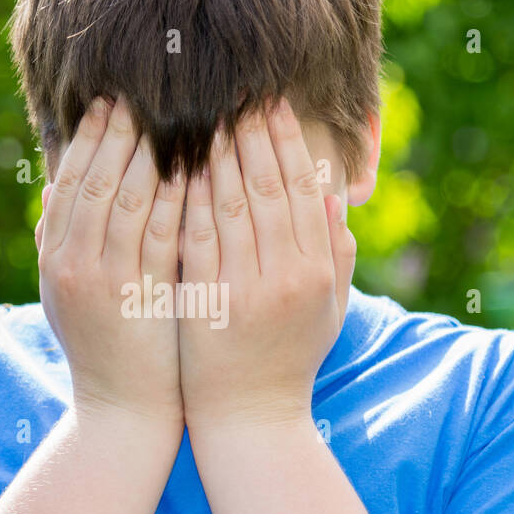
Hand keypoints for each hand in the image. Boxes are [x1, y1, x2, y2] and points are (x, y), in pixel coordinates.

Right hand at [36, 95, 185, 428]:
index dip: (90, 138)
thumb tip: (50, 190)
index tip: (110, 101)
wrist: (122, 411)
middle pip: (97, 181)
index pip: (72, 181)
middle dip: (120, 132)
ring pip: (129, 201)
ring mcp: (110, 281)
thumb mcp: (66, 295)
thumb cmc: (101, 348)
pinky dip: (177, 199)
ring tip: (175, 114)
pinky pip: (162, 236)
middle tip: (142, 91)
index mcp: (56, 258)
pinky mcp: (146, 298)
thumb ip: (57, 243)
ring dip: (152, 152)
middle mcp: (75, 265)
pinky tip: (194, 168)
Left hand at [178, 98, 356, 430]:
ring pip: (232, 206)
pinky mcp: (206, 304)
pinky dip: (189, 200)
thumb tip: (335, 196)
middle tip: (235, 93)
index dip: (287, 143)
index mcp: (319, 271)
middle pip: (269, 188)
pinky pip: (196, 240)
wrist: (251, 419)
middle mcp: (288, 276)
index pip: (304, 190)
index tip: (270, 105)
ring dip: (217, 155)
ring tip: (202, 115)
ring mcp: (245, 291)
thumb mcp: (329, 309)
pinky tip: (177, 167)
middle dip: (251, 135)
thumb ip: (336, 252)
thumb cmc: (290, 359)